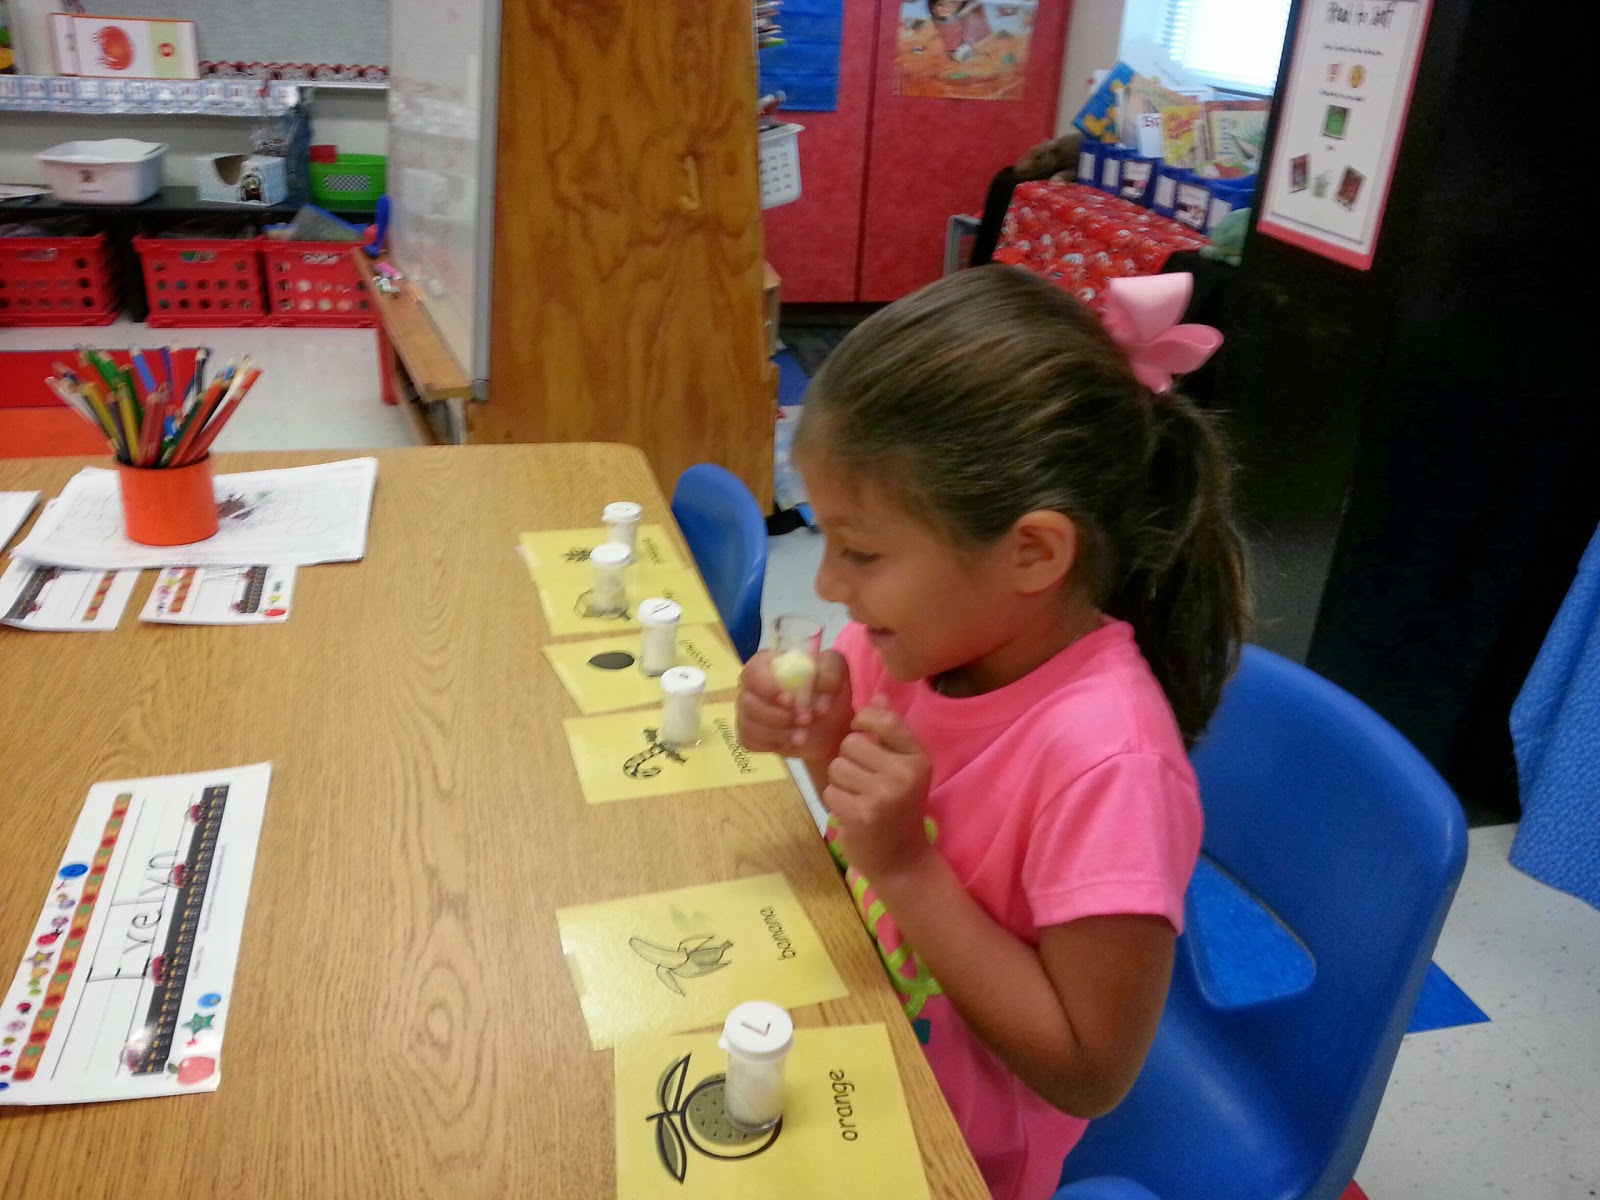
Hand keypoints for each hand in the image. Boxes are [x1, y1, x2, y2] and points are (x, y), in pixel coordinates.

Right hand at [736, 649, 852, 765]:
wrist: (829, 725)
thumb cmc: (827, 691)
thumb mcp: (836, 673)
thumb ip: (829, 674)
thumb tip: (817, 698)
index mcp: (766, 663)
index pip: (753, 671)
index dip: (768, 687)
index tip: (791, 701)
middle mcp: (750, 686)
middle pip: (747, 701)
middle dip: (778, 715)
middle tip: (806, 721)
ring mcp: (747, 711)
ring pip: (749, 724)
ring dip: (779, 732)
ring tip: (804, 735)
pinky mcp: (748, 734)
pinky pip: (750, 741)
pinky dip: (773, 744)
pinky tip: (792, 742)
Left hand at [824, 697, 933, 881]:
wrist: (902, 860)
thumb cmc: (899, 808)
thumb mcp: (904, 768)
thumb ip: (891, 732)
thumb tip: (876, 695)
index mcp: (918, 758)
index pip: (884, 719)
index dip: (864, 719)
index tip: (861, 731)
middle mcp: (905, 774)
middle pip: (851, 743)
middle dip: (849, 760)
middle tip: (864, 782)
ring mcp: (883, 795)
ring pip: (837, 766)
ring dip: (841, 782)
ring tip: (858, 797)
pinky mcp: (861, 814)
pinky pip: (831, 791)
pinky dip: (836, 802)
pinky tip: (853, 813)